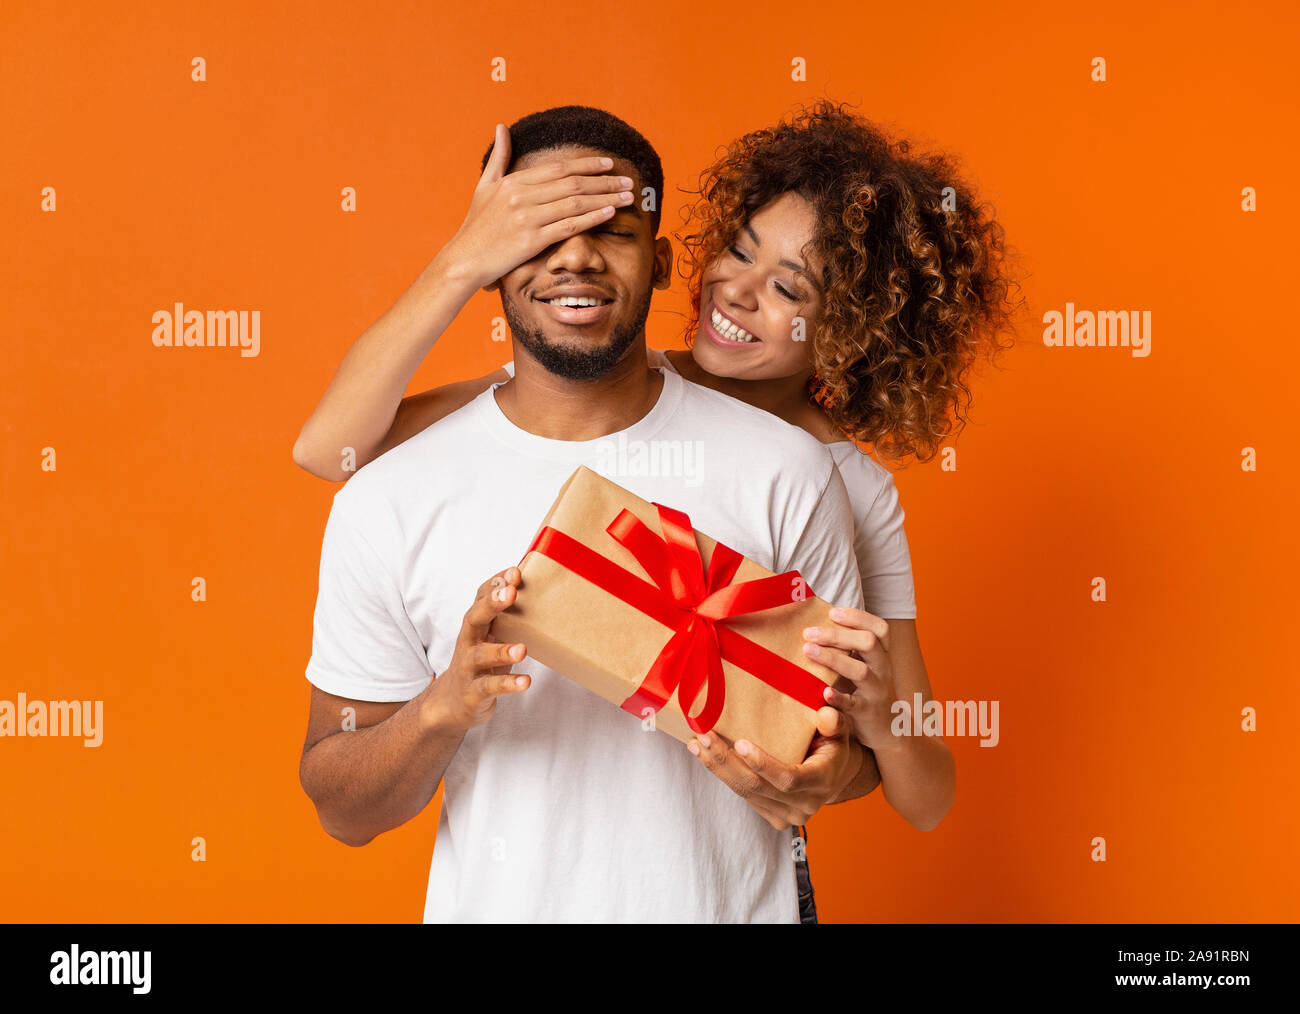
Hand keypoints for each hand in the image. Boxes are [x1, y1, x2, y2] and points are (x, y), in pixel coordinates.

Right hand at [421, 566, 530, 733]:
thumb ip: (506, 616)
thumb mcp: (489, 636)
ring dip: (502, 650)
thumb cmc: (480, 662)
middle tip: (511, 592)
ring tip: (522, 649)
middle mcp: (468, 641)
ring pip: (482, 656)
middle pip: (475, 618)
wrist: (452, 702)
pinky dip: (508, 684)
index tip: (514, 571)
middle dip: (492, 604)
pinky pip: (490, 687)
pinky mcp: (474, 692)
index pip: (481, 597)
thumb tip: (536, 589)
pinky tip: (525, 681)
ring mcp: (469, 667)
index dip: (496, 583)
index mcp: (475, 624)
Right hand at [438, 123, 634, 289]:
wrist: (464, 259)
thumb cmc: (476, 225)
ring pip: (575, 203)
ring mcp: (527, 218)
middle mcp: (521, 196)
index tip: (609, 163)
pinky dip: (592, 218)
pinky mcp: (531, 241)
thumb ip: (499, 157)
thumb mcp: (485, 186)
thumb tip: (502, 126)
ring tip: (627, 196)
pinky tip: (610, 213)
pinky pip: (569, 226)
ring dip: (606, 198)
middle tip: (628, 181)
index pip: (558, 168)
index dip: (587, 164)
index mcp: (513, 182)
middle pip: (572, 184)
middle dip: (604, 181)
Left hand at [686, 705, 862, 829]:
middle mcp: (805, 805)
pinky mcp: (774, 818)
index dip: (763, 763)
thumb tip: (826, 712)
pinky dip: (724, 775)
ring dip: (717, 768)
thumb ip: (834, 721)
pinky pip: (745, 797)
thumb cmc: (835, 745)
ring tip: (696, 744)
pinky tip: (707, 757)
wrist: (837, 776)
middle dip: (726, 760)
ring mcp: (788, 816)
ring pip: (746, 793)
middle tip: (704, 736)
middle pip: (757, 786)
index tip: (740, 742)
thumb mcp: (842, 729)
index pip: (788, 778)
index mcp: (822, 781)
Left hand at [802, 606, 896, 750]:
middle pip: (869, 643)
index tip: (832, 612)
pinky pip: (853, 704)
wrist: (887, 729)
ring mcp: (876, 691)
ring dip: (832, 659)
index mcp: (881, 654)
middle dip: (837, 635)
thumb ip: (848, 648)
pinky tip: (823, 692)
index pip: (879, 628)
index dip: (858, 617)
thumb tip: (814, 625)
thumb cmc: (865, 690)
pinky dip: (839, 697)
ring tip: (808, 651)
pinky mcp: (867, 713)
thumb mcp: (863, 665)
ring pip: (860, 671)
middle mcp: (883, 669)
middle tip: (808, 633)